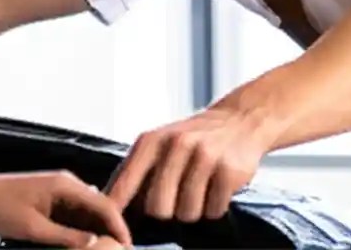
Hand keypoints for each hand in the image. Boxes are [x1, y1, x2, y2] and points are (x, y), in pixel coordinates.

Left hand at [0, 171, 131, 247]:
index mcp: (65, 184)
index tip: (128, 246)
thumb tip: (94, 243)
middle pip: (99, 206)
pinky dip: (81, 228)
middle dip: (110, 228)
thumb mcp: (34, 229)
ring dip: (96, 229)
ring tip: (105, 249)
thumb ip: (65, 236)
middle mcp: (66, 183)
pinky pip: (73, 213)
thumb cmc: (0, 209)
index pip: (104, 204)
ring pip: (87, 211)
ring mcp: (58, 189)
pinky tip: (83, 243)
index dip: (119, 225)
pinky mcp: (49, 197)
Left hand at [105, 107, 275, 221]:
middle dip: (168, 211)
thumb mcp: (160, 144)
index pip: (125, 184)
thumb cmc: (193, 138)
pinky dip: (215, 206)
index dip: (116, 212)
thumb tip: (110, 208)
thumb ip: (136, 173)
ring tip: (200, 187)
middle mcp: (176, 145)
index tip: (113, 231)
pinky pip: (213, 210)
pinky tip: (217, 186)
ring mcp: (204, 156)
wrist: (241, 120)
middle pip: (157, 209)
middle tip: (178, 196)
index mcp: (152, 141)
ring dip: (194, 209)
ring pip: (187, 213)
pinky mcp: (229, 170)